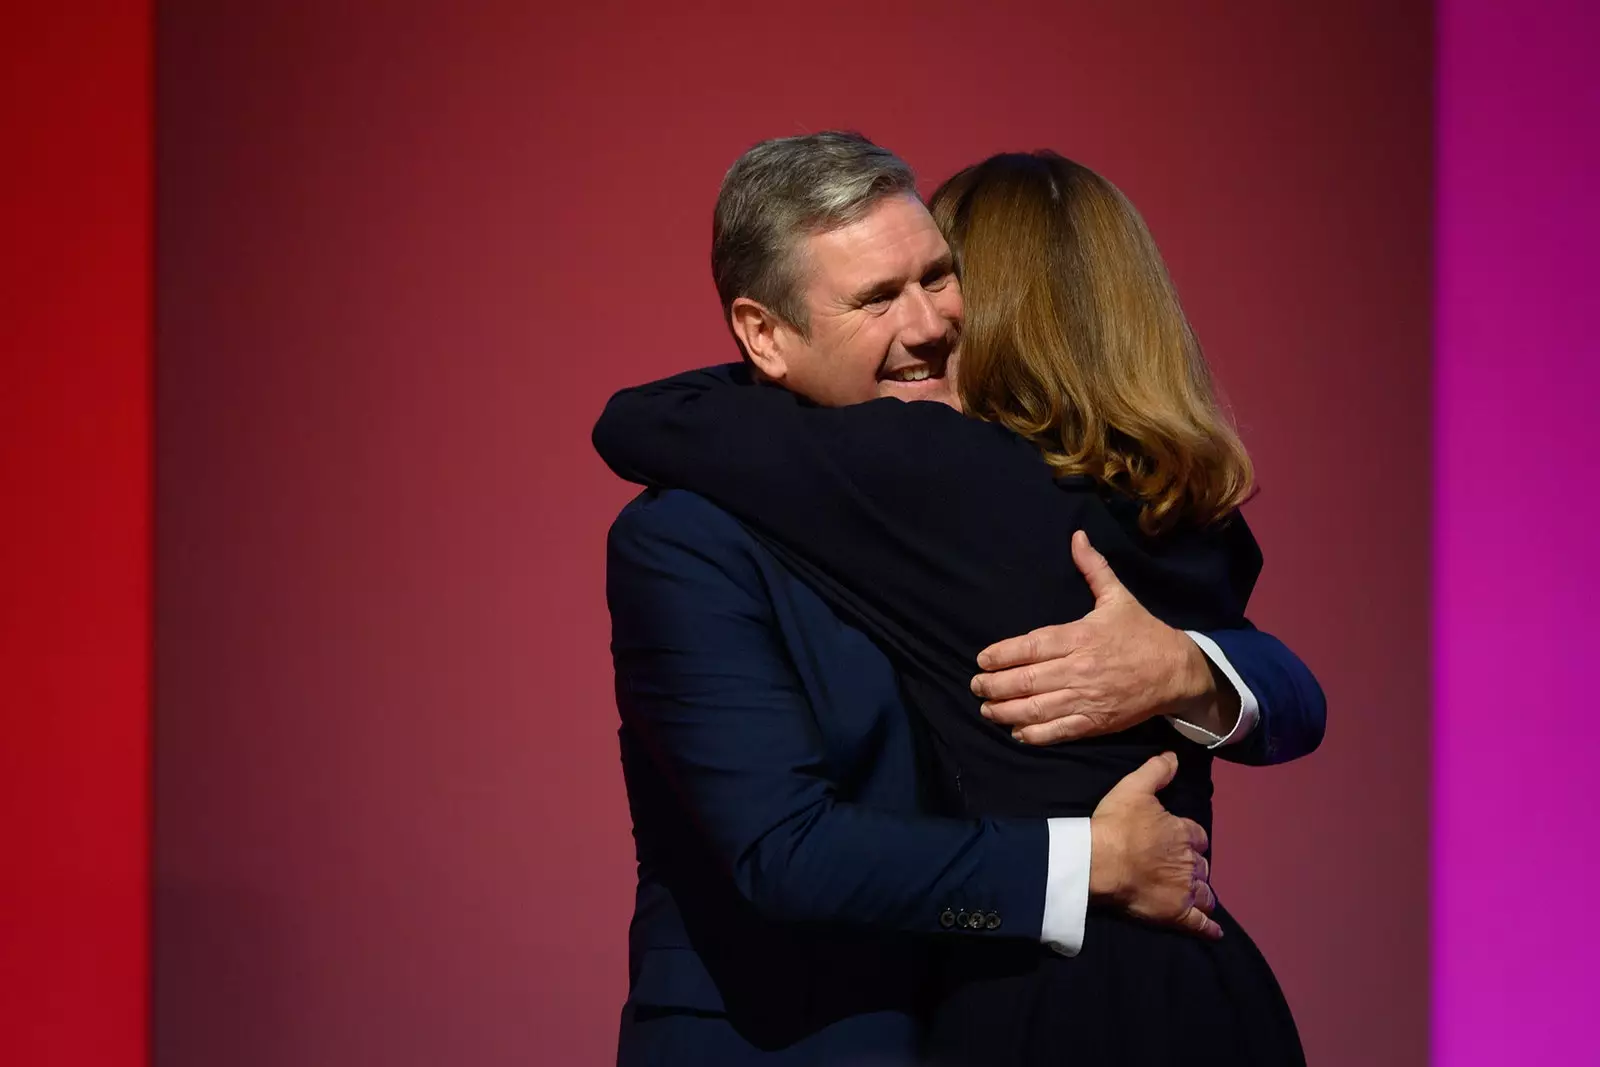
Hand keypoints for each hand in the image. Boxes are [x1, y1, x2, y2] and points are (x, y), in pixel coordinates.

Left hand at [971, 530, 1222, 744]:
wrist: (1177, 671)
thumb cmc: (1143, 633)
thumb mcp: (1118, 597)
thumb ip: (1093, 568)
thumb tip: (1077, 536)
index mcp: (1080, 637)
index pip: (1030, 647)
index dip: (1002, 655)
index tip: (982, 660)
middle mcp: (1079, 669)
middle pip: (1026, 680)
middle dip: (994, 686)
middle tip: (976, 686)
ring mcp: (1086, 698)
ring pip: (1037, 709)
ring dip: (1006, 712)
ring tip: (987, 710)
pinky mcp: (1096, 722)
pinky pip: (1059, 731)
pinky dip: (1034, 735)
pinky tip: (1016, 732)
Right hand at [1089, 753, 1219, 938]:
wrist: (1100, 861)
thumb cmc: (1116, 824)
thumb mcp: (1134, 787)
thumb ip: (1156, 771)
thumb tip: (1175, 756)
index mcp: (1183, 832)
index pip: (1198, 836)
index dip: (1191, 839)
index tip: (1182, 841)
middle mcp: (1190, 862)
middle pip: (1202, 866)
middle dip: (1195, 867)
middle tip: (1183, 870)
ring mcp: (1185, 890)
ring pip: (1204, 893)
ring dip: (1204, 894)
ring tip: (1200, 897)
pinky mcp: (1177, 913)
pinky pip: (1199, 923)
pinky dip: (1209, 928)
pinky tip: (1215, 932)